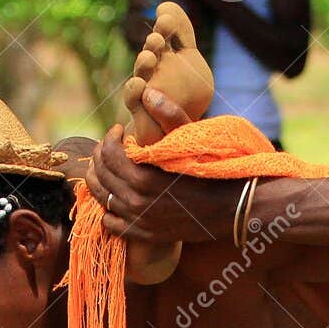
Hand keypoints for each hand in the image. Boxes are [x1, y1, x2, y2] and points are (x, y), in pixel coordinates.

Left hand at [86, 120, 240, 244]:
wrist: (229, 207)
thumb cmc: (212, 168)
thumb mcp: (192, 138)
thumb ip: (168, 115)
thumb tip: (147, 93)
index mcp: (143, 176)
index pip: (108, 153)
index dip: (109, 137)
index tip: (118, 130)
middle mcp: (136, 201)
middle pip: (100, 175)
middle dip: (100, 156)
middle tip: (109, 146)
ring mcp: (139, 220)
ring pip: (102, 199)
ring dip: (99, 180)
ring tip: (108, 168)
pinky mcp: (144, 234)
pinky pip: (111, 224)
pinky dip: (108, 210)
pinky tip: (115, 197)